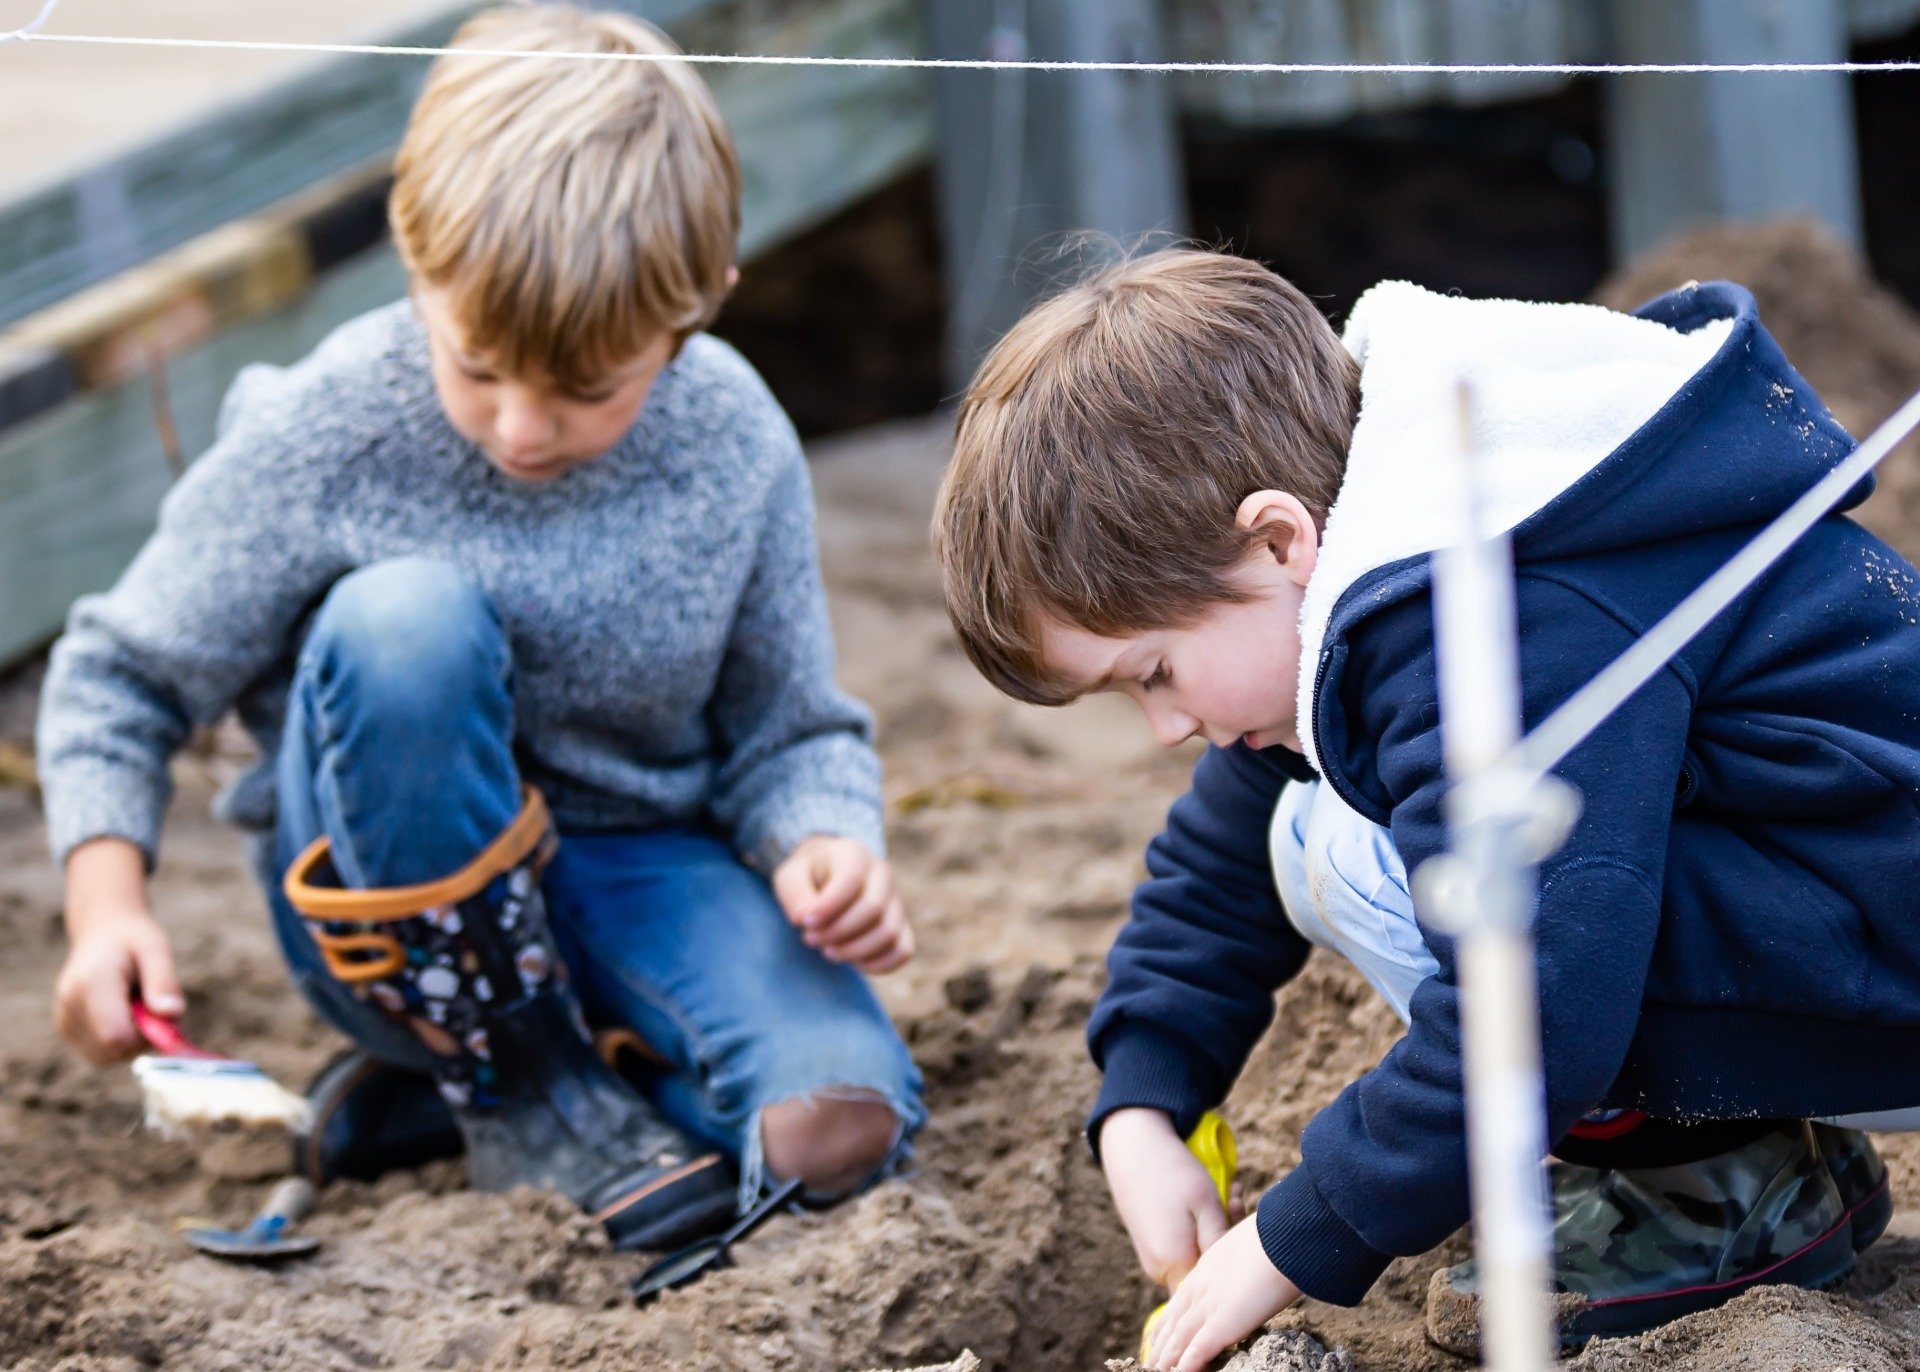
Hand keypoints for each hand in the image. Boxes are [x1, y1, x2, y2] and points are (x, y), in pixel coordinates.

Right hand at [54, 905, 182, 1064]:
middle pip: (112, 1050)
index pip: (116, 1036)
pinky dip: (118, 1041)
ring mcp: (64, 1019)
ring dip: (131, 1040)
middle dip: (141, 1038)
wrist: (101, 932)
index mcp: (92, 983)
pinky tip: (121, 1013)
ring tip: (134, 1005)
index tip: (162, 1013)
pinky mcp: (67, 1030)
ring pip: (106, 1056)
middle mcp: (70, 1004)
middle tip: (150, 1005)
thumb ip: (163, 982)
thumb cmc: (133, 939)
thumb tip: (173, 1014)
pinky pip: (99, 1053)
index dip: (147, 1035)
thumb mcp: (156, 949)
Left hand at [772, 836, 914, 973]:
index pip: (852, 880)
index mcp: (855, 855)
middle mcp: (883, 875)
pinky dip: (878, 964)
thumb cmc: (808, 877)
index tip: (805, 923)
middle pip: (872, 909)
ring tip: (827, 950)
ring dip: (854, 951)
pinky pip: (903, 951)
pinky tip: (852, 961)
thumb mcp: (790, 876)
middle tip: (810, 938)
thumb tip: (805, 918)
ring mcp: (896, 901)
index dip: (828, 907)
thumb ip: (795, 894)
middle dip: (837, 932)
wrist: (827, 876)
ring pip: (889, 933)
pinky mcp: (902, 926)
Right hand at [1101, 1108, 1240, 1289]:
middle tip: (1237, 1197)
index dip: (1236, 1261)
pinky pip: (1183, 1244)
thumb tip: (1231, 1275)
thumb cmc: (1174, 1173)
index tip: (1242, 1220)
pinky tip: (1207, 1195)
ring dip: (1216, 1227)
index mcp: (1174, 1264)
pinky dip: (1198, 1224)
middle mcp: (1159, 1269)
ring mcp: (1152, 1257)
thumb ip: (1219, 1244)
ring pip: (1197, 1254)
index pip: (1217, 1286)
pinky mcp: (1150, 1243)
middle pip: (1208, 1270)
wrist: (1131, 1144)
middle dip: (1229, 1236)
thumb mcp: (1207, 1205)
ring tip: (1227, 1190)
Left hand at [1145, 1213, 1300, 1371]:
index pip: (1180, 1300)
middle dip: (1161, 1343)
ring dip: (1166, 1359)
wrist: (1282, 1238)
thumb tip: (1253, 1270)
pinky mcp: (1221, 1324)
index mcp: (1206, 1269)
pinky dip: (1186, 1366)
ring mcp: (1208, 1306)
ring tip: (1155, 1371)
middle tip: (1151, 1359)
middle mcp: (1200, 1288)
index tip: (1159, 1333)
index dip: (1169, 1320)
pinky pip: (1197, 1351)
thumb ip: (1241, 1263)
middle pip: (1173, 1322)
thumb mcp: (1248, 1246)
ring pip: (1178, 1339)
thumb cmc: (1276, 1239)